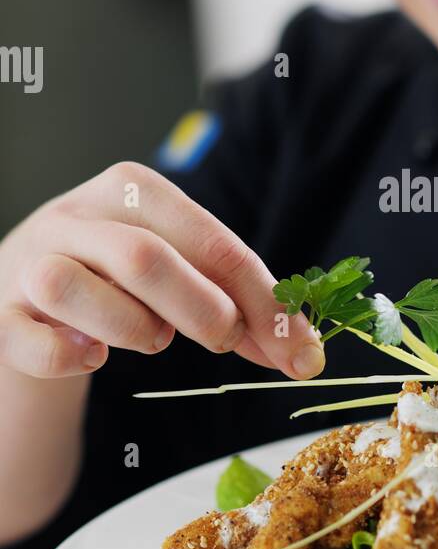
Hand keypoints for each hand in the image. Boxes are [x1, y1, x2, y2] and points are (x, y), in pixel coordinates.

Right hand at [0, 161, 323, 380]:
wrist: (24, 295)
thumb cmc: (115, 280)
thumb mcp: (177, 271)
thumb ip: (233, 299)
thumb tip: (300, 351)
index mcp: (132, 190)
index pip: (211, 241)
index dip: (263, 302)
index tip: (300, 353)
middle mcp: (75, 216)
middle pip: (144, 257)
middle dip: (204, 311)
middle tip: (227, 343)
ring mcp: (28, 264)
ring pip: (74, 287)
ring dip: (131, 328)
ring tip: (151, 339)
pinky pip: (26, 337)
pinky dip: (65, 354)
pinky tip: (91, 358)